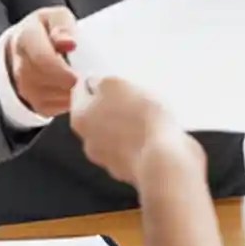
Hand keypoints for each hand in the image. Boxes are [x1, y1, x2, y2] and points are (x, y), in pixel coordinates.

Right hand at [5, 7, 78, 116]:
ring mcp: (25, 86)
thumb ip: (64, 26)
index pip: (41, 59)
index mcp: (25, 38)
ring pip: (50, 97)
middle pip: (45, 81)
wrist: (27, 46)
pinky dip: (69, 101)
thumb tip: (69, 43)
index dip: (62, 69)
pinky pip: (54, 108)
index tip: (79, 73)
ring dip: (70, 92)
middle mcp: (20, 64)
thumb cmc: (48, 29)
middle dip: (68, 81)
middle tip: (88, 78)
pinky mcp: (35, 103)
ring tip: (84, 81)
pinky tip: (77, 90)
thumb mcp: (58, 17)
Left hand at [70, 77, 200, 185]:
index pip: (80, 92)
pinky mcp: (132, 170)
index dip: (95, 79)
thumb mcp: (116, 84)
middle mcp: (89, 142)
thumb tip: (97, 83)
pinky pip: (134, 148)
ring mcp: (110, 159)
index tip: (108, 75)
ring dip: (129, 122)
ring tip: (151, 112)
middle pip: (98, 115)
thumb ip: (101, 81)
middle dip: (114, 103)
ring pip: (117, 133)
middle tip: (133, 93)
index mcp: (80, 118)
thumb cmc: (138, 118)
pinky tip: (157, 131)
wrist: (164, 158)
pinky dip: (142, 139)